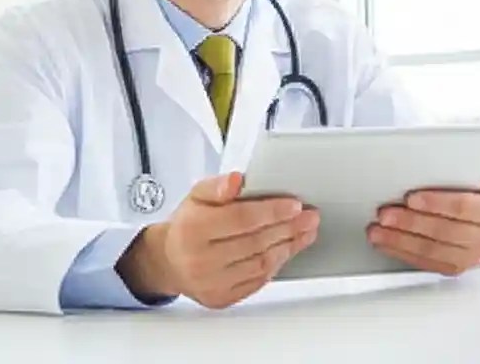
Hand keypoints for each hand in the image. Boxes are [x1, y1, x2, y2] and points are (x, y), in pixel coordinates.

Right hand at [117, 172, 319, 308]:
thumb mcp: (197, 196)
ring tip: (305, 232)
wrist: (170, 260)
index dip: (272, 211)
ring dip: (288, 246)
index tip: (295, 205)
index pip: (241, 219)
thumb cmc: (188, 225)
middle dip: (288, 228)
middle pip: (255, 242)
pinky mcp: (221, 298)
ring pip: (261, 264)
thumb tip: (237, 180)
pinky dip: (277, 264)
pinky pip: (258, 281)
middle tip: (310, 217)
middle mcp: (200, 259)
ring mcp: (211, 283)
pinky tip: (287, 249)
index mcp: (193, 229)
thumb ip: (218, 185)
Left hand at [367, 169, 479, 275]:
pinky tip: (385, 243)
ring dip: (400, 240)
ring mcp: (472, 256)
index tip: (410, 197)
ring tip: (377, 230)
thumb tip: (436, 160)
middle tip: (384, 213)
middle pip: (444, 231)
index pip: (464, 207)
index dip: (436, 202)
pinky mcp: (455, 267)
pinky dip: (402, 253)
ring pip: (432, 250)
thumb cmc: (479, 189)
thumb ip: (464, 168)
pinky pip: (426, 263)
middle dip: (410, 222)